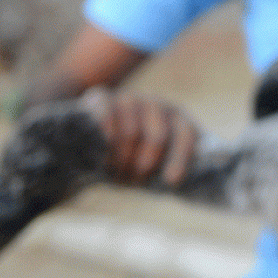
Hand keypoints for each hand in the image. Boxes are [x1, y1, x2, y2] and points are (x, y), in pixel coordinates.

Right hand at [83, 88, 199, 186]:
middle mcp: (156, 105)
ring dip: (122, 160)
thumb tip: (173, 181)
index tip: (171, 181)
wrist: (92, 140)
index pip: (185, 136)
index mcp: (177, 119)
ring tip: (116, 171)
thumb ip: (168, 171)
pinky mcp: (103, 98)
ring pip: (130, 134)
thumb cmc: (132, 159)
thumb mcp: (153, 168)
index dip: (179, 159)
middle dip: (145, 165)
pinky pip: (106, 120)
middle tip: (134, 180)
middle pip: (157, 137)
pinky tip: (101, 154)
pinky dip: (106, 142)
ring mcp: (130, 99)